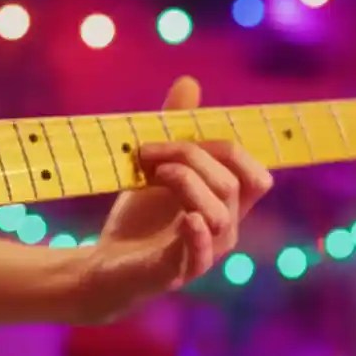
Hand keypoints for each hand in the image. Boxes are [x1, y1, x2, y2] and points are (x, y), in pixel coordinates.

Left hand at [77, 76, 272, 320]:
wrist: (102, 268)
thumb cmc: (137, 222)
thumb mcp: (155, 170)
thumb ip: (175, 131)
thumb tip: (189, 81)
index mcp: (225, 206)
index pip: (252, 172)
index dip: (223, 147)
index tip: (175, 138)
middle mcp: (223, 230)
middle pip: (232, 183)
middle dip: (192, 156)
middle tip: (148, 153)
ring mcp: (203, 253)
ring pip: (219, 212)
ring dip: (186, 182)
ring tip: (152, 175)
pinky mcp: (176, 273)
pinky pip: (200, 255)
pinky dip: (197, 234)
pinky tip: (186, 218)